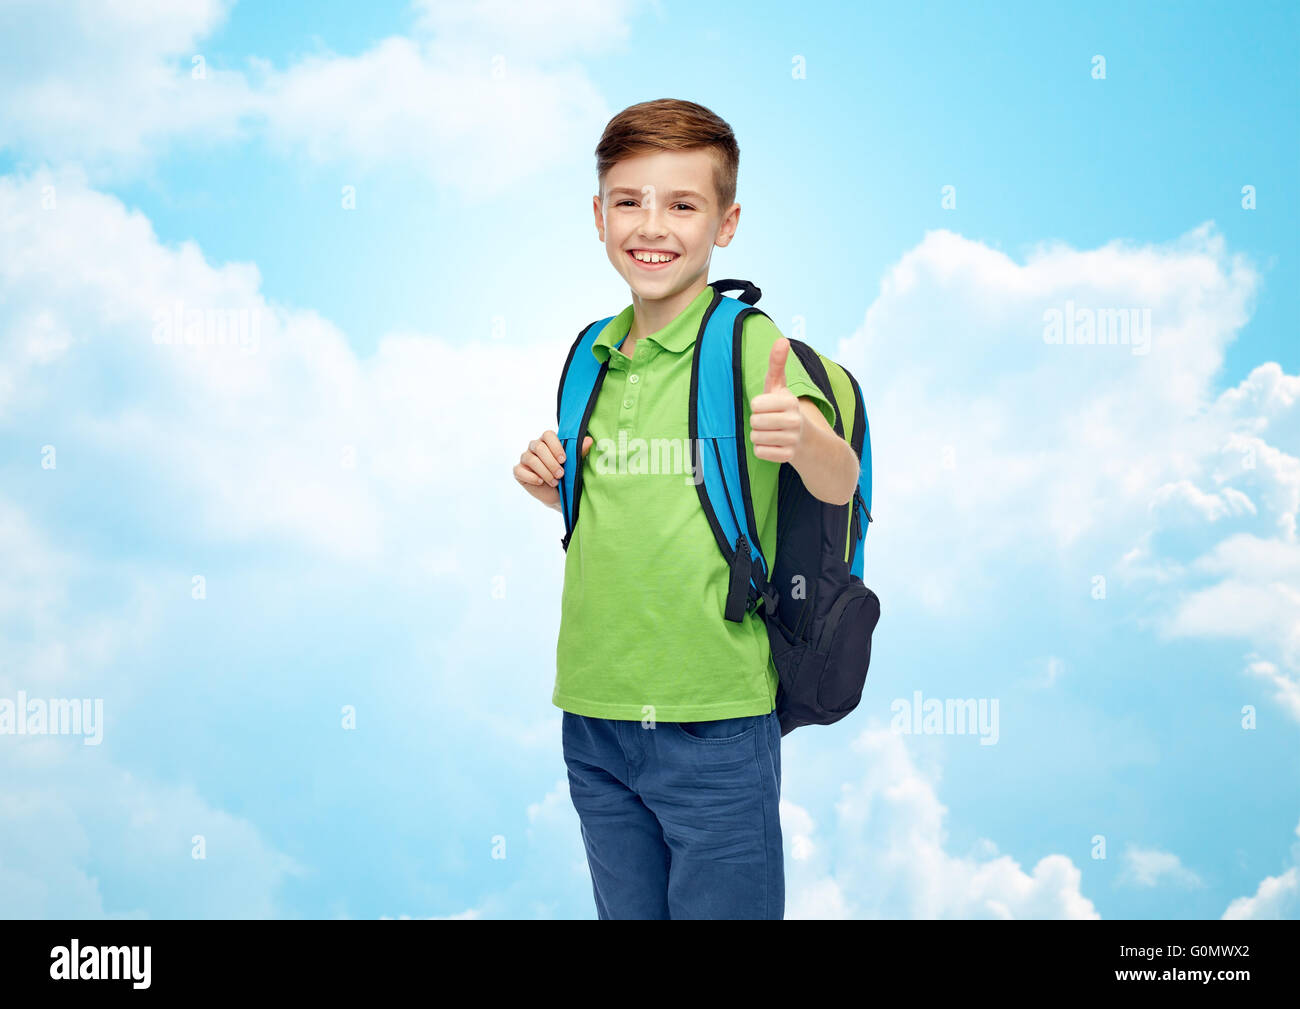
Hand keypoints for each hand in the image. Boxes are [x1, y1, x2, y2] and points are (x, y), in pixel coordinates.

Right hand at [514, 429, 593, 508]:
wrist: (560, 495)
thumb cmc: (567, 475)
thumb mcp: (575, 464)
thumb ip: (580, 451)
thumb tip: (589, 440)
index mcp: (548, 441)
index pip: (548, 434)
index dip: (555, 446)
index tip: (564, 460)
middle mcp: (535, 446)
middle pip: (539, 447)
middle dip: (551, 462)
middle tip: (561, 474)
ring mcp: (525, 458)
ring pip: (531, 459)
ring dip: (544, 472)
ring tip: (555, 482)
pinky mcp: (518, 471)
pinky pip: (519, 470)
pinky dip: (531, 477)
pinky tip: (540, 482)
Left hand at [748, 338, 803, 463]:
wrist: (807, 440)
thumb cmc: (785, 408)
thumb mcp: (780, 386)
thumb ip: (777, 364)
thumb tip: (782, 339)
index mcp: (791, 402)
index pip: (755, 404)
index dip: (757, 406)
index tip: (768, 407)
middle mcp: (795, 421)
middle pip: (754, 422)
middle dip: (757, 421)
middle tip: (769, 421)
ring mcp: (792, 440)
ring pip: (756, 438)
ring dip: (759, 436)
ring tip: (772, 432)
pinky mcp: (788, 456)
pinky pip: (760, 452)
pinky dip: (763, 449)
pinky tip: (774, 444)